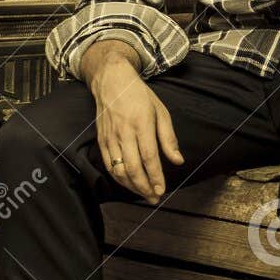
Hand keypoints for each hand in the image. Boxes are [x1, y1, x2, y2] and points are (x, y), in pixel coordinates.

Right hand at [90, 65, 183, 202]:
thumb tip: (178, 161)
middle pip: (133, 168)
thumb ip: (168, 138)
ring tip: (144, 194)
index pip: (149, 157)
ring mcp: (110, 137)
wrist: (111, 81)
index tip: (162, 190)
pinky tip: (129, 184)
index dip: (155, 177)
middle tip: (154, 198)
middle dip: (144, 187)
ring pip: (119, 170)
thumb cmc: (140, 96)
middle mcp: (124, 132)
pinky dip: (118, 178)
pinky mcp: (101, 140)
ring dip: (132, 186)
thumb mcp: (161, 112)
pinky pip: (108, 165)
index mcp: (141, 124)